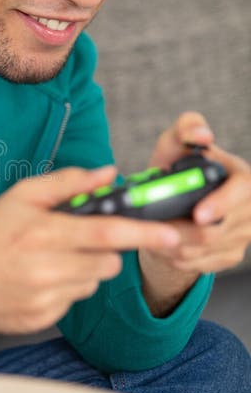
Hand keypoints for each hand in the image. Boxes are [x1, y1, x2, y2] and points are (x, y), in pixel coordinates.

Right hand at [0, 165, 181, 334]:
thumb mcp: (22, 195)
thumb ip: (68, 182)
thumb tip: (108, 174)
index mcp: (44, 233)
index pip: (107, 233)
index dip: (143, 233)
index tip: (170, 235)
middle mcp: (46, 269)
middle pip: (108, 263)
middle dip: (104, 250)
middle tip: (76, 241)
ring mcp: (44, 299)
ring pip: (93, 284)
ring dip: (84, 271)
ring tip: (50, 260)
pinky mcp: (40, 319)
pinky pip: (73, 304)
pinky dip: (65, 290)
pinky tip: (38, 280)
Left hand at [141, 111, 250, 274]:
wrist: (176, 197)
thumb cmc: (178, 164)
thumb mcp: (178, 140)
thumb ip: (188, 127)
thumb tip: (202, 135)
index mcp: (243, 178)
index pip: (242, 192)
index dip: (221, 204)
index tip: (198, 214)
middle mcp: (250, 209)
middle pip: (217, 231)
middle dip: (181, 232)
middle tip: (153, 228)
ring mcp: (243, 236)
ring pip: (204, 251)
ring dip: (172, 246)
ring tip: (151, 233)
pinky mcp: (229, 255)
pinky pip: (200, 265)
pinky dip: (175, 258)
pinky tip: (162, 245)